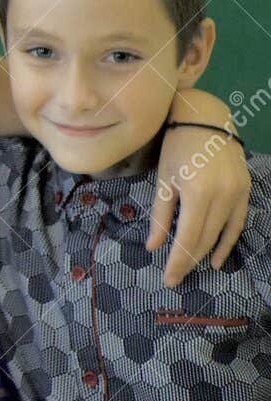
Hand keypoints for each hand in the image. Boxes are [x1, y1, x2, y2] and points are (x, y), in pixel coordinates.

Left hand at [148, 91, 250, 285]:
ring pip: (222, 234)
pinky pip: (238, 223)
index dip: (178, 262)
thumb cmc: (176, 147)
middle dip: (189, 261)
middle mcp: (223, 197)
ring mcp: (238, 194)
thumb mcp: (163, 181)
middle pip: (206, 239)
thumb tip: (153, 247)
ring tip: (192, 269)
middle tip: (175, 278)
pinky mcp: (246, 191)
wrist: (205, 120)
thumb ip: (160, 216)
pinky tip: (218, 258)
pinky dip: (228, 242)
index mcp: (198, 194)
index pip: (188, 238)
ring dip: (207, 254)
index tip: (168, 280)